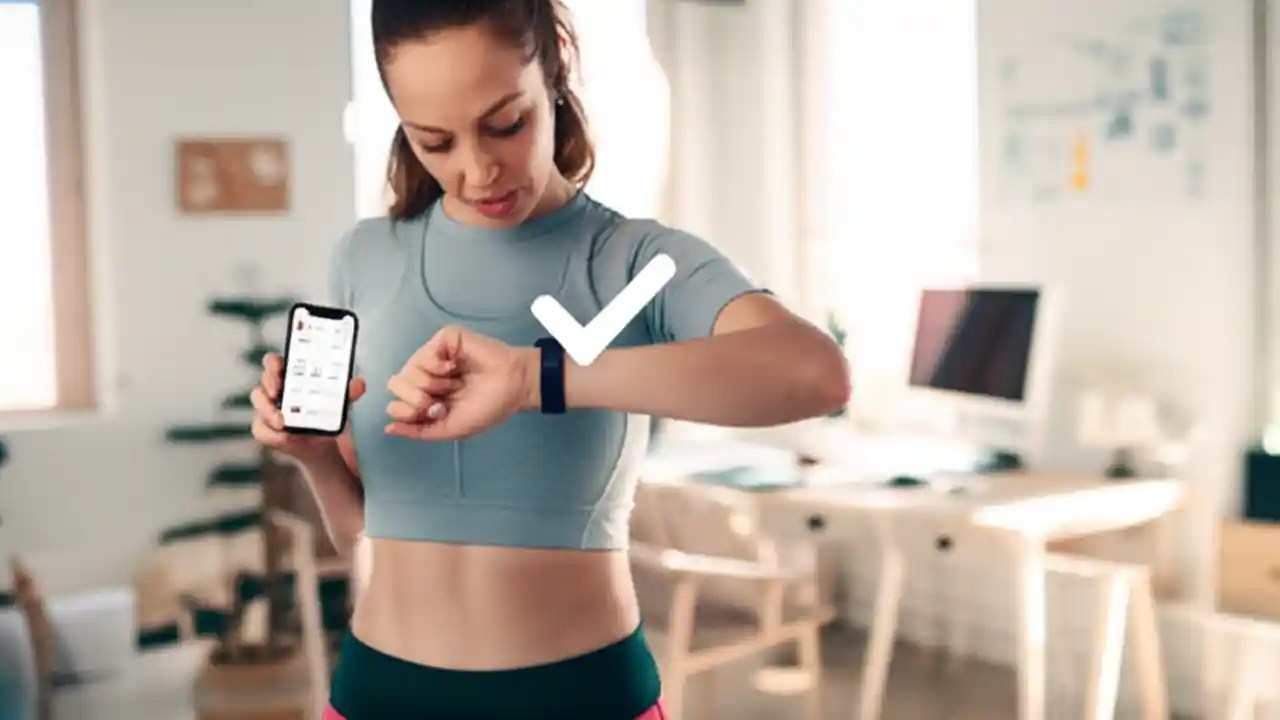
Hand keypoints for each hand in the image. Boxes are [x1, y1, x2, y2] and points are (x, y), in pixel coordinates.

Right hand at [251, 352, 365, 461]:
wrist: (321, 443)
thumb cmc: (325, 414)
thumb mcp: (338, 403)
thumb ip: (348, 393)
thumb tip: (360, 384)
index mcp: (289, 376)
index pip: (273, 362)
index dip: (273, 363)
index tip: (279, 368)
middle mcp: (274, 390)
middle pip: (263, 379)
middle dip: (269, 383)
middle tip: (277, 392)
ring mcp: (266, 408)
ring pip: (259, 403)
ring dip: (268, 411)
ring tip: (282, 422)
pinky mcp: (263, 428)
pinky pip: (260, 429)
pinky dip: (272, 434)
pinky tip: (285, 436)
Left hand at [384, 324, 535, 440]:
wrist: (513, 386)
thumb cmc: (487, 407)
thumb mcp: (451, 428)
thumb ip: (419, 430)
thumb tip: (387, 429)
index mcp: (425, 397)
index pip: (395, 404)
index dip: (409, 412)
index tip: (435, 413)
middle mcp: (424, 375)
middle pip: (395, 385)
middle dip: (417, 398)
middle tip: (441, 400)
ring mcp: (433, 355)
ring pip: (407, 370)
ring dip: (432, 383)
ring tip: (455, 384)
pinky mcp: (444, 340)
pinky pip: (424, 353)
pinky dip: (437, 366)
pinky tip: (454, 368)